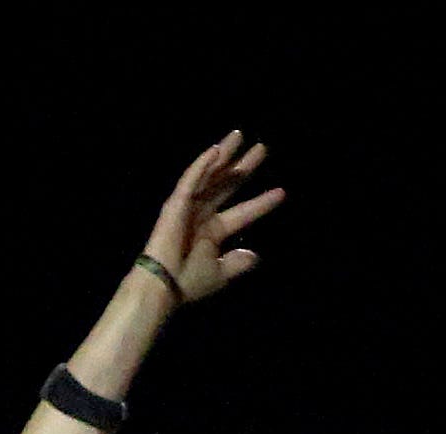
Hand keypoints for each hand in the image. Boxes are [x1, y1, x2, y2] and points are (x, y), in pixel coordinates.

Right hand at [140, 131, 280, 303]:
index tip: (281, 192)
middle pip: (226, 184)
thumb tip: (254, 255)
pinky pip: (191, 180)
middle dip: (243, 167)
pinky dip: (202, 165)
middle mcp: (201, 215)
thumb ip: (237, 263)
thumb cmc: (189, 281)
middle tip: (262, 148)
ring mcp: (188, 206)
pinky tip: (216, 151)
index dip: (261, 203)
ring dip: (223, 156)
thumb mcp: (220, 274)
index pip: (242, 212)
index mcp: (212, 232)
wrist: (164, 286)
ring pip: (209, 175)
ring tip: (238, 137)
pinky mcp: (176, 203)